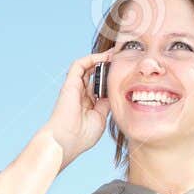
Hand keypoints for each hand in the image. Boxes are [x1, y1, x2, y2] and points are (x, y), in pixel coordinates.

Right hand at [41, 46, 126, 168]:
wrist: (67, 140)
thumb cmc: (82, 136)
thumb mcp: (101, 119)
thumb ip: (106, 105)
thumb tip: (115, 94)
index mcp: (88, 105)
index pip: (100, 87)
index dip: (112, 79)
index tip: (127, 74)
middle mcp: (80, 94)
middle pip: (95, 75)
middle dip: (108, 66)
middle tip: (123, 58)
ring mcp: (74, 88)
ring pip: (87, 67)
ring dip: (101, 59)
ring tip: (116, 53)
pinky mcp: (70, 83)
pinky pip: (79, 65)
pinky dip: (91, 59)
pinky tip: (105, 57)